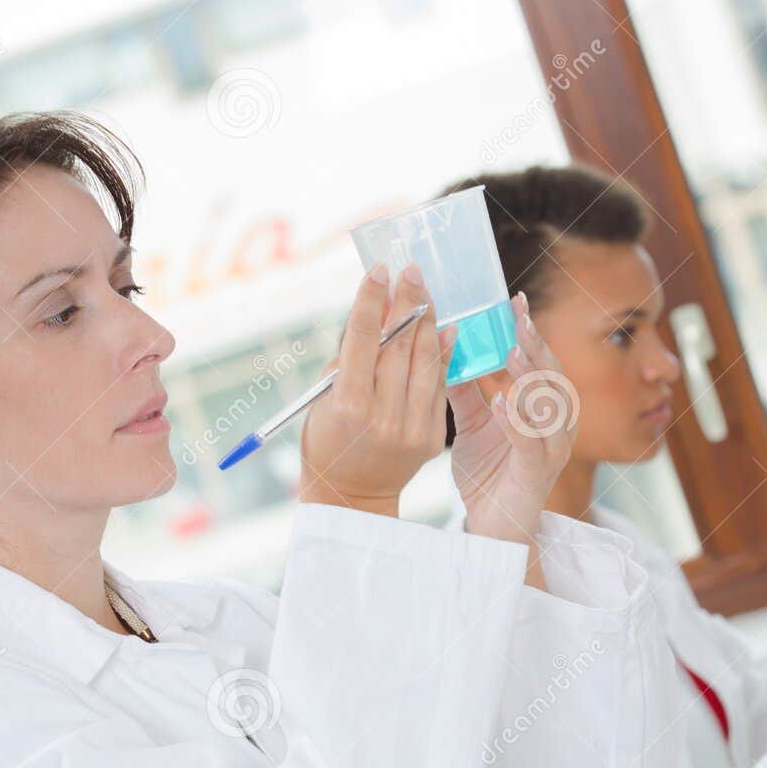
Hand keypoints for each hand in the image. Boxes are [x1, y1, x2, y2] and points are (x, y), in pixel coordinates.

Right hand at [299, 264, 451, 517]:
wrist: (352, 497)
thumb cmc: (327, 441)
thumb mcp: (323, 400)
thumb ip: (346, 360)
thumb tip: (372, 312)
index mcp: (348, 406)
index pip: (362, 340)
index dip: (371, 300)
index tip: (380, 270)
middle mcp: (382, 416)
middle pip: (398, 345)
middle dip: (405, 302)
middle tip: (411, 271)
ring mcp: (410, 427)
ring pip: (423, 362)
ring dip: (426, 321)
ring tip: (426, 292)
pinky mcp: (431, 436)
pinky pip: (438, 386)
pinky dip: (441, 354)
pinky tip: (444, 328)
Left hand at [449, 292, 575, 563]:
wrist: (490, 528)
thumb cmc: (488, 474)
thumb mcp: (472, 424)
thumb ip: (465, 389)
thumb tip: (445, 346)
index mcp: (543, 409)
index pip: (541, 362)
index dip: (531, 332)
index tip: (515, 301)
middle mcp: (555, 426)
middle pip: (554, 377)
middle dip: (536, 346)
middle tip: (517, 318)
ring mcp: (551, 451)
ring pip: (551, 408)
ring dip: (531, 378)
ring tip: (511, 352)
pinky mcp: (538, 475)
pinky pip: (532, 445)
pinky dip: (517, 423)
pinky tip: (501, 404)